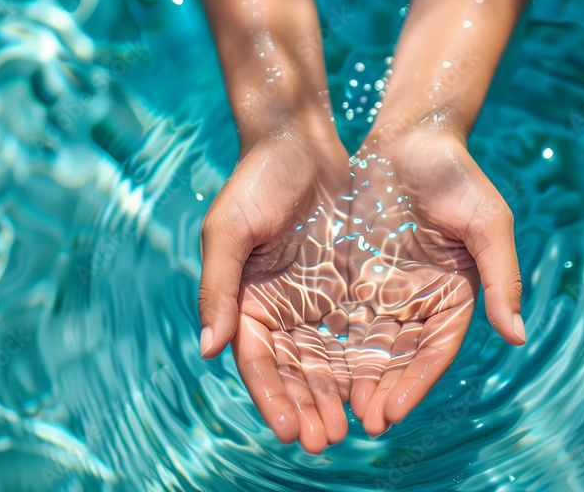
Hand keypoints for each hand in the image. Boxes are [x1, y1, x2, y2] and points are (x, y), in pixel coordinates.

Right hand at [198, 127, 351, 453]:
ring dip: (333, 396)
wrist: (301, 140)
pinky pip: (354, 331)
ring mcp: (312, 299)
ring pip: (324, 360)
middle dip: (305, 407)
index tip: (287, 429)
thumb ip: (218, 289)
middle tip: (324, 441)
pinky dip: (360, 361)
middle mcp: (277, 308)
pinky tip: (375, 387)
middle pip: (291, 371)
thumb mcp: (230, 230)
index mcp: (244, 301)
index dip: (270, 397)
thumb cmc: (257, 181)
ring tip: (351, 428)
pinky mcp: (345, 287)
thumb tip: (208, 350)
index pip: (256, 361)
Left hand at [340, 128, 525, 435]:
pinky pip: (337, 315)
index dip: (414, 383)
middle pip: (398, 357)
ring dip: (351, 378)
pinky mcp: (352, 275)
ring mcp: (384, 289)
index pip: (434, 351)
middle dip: (380, 391)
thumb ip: (502, 276)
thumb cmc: (457, 174)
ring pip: (365, 344)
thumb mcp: (486, 221)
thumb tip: (518, 336)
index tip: (390, 411)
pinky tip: (308, 367)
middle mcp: (419, 301)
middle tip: (356, 424)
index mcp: (455, 295)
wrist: (410, 135)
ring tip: (332, 409)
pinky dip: (327, 343)